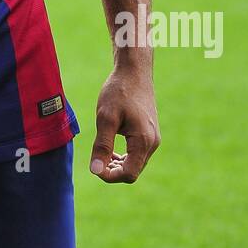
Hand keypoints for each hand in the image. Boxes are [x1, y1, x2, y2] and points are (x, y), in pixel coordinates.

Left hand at [90, 68, 159, 182]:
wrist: (134, 71)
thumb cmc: (119, 91)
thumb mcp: (105, 118)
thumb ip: (102, 145)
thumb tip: (95, 171)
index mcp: (143, 141)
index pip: (129, 174)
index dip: (109, 176)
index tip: (94, 166)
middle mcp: (152, 143)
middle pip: (133, 171)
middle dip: (113, 171)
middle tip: (95, 160)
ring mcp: (153, 138)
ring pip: (135, 163)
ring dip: (118, 164)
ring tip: (101, 155)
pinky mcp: (150, 133)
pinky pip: (137, 153)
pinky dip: (124, 156)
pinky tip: (110, 149)